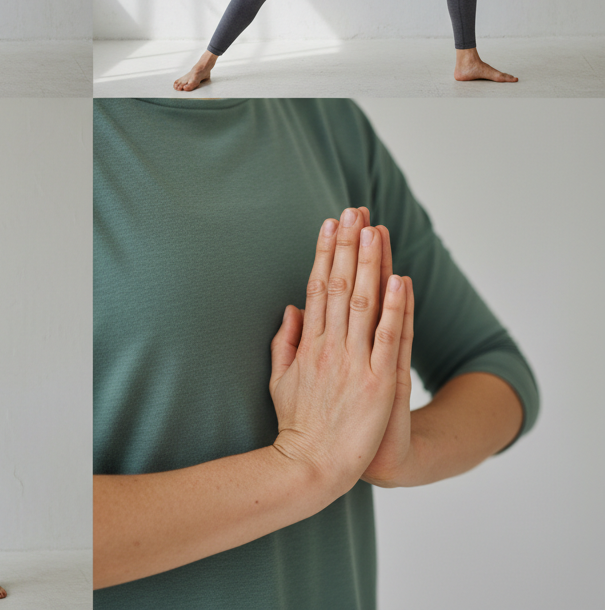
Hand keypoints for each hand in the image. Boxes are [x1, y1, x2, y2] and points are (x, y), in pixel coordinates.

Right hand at [269, 208, 405, 491]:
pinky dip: (394, 308)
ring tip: (374, 230)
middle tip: (352, 211)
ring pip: (363, 302)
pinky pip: (388, 338)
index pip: (317, 287)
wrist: (313, 467)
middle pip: (338, 284)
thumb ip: (284, 342)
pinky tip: (399, 280)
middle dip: (347, 245)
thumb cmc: (297, 425)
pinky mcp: (379, 383)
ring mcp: (355, 362)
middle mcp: (329, 346)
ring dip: (369, 264)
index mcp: (308, 343)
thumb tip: (291, 309)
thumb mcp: (279, 379)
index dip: (324, 253)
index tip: (329, 224)